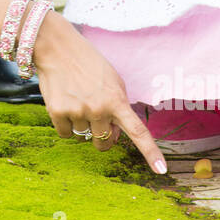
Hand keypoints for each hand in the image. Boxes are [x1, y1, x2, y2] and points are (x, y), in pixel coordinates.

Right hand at [32, 14, 168, 173]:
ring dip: (81, 124)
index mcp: (117, 100)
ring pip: (83, 136)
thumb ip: (118, 107)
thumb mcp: (113, 81)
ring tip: (76, 99)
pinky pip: (65, 133)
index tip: (162, 170)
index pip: (138, 132)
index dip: (151, 152)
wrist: (58, 49)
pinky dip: (65, 124)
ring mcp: (78, 112)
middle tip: (95, 116)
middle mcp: (99, 109)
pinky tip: (65, 103)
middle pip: (104, 142)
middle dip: (102, 136)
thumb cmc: (89, 64)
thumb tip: (111, 135)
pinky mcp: (57, 112)